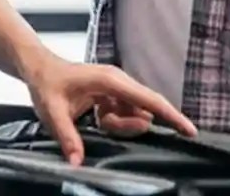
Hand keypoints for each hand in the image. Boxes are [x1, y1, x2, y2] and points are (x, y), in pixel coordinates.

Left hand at [23, 55, 196, 165]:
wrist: (39, 68)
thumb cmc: (47, 84)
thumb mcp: (52, 112)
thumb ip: (67, 136)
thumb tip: (77, 162)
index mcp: (110, 80)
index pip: (149, 100)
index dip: (171, 115)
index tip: (190, 131)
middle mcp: (119, 81)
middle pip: (145, 109)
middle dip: (131, 125)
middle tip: (101, 121)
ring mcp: (118, 87)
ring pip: (134, 115)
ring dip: (119, 124)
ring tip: (94, 117)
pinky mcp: (114, 93)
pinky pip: (125, 114)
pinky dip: (114, 121)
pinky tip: (95, 116)